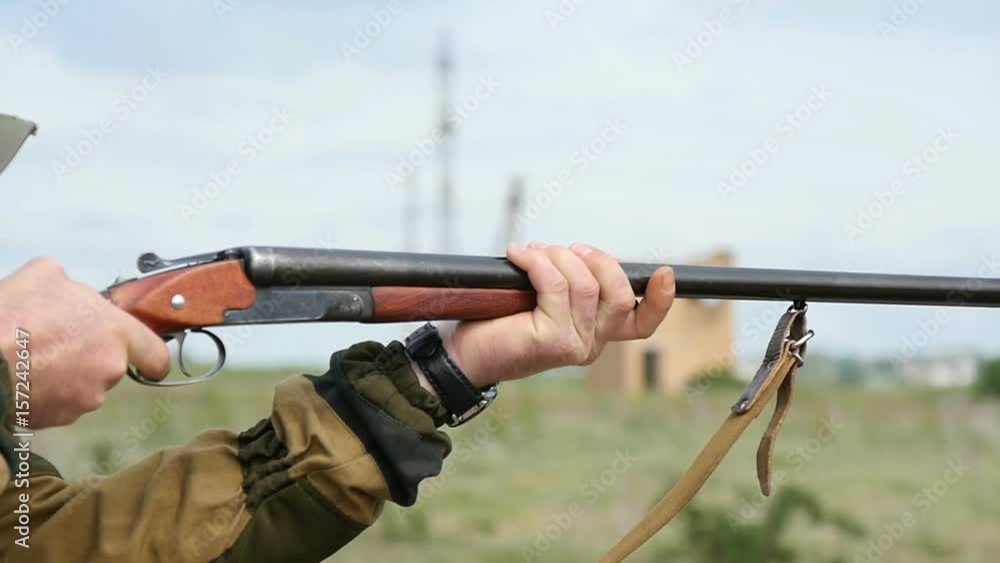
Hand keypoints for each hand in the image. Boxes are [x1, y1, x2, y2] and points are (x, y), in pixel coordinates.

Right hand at [0, 258, 170, 427]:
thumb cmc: (13, 315)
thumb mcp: (45, 275)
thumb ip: (70, 284)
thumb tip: (66, 289)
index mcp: (116, 334)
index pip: (155, 355)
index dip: (150, 358)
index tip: (145, 361)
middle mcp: (109, 370)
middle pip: (109, 367)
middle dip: (87, 358)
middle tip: (56, 343)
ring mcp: (84, 398)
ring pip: (82, 387)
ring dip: (65, 377)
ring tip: (31, 360)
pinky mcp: (57, 419)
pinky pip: (57, 405)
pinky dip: (44, 395)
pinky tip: (22, 379)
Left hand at [441, 243, 674, 387]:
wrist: (462, 354)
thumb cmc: (499, 322)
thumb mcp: (543, 299)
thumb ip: (571, 284)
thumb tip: (579, 253)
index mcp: (597, 335)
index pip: (642, 322)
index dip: (660, 299)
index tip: (666, 273)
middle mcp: (592, 344)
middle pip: (620, 294)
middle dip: (597, 259)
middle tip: (566, 249)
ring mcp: (574, 345)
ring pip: (585, 285)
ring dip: (558, 256)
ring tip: (533, 253)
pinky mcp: (552, 341)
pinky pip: (555, 284)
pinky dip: (536, 261)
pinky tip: (518, 254)